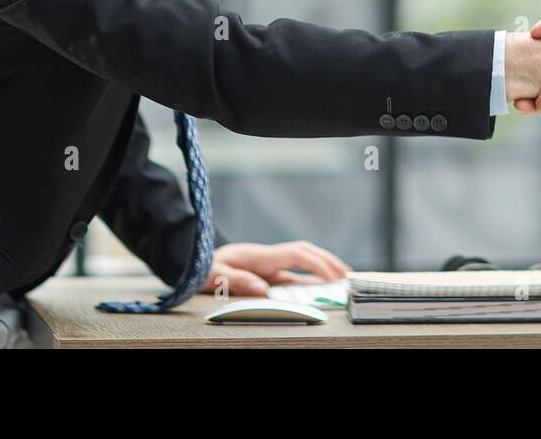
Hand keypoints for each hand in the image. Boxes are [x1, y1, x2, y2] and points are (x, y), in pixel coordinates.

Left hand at [200, 240, 351, 295]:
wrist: (193, 262)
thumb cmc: (203, 269)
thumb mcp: (214, 275)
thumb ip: (236, 281)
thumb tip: (262, 289)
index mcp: (259, 256)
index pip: (296, 254)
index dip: (316, 263)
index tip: (333, 276)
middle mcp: (267, 257)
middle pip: (305, 252)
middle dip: (328, 261)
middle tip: (348, 275)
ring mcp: (267, 265)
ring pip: (301, 263)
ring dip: (322, 269)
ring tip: (342, 281)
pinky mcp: (265, 273)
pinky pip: (292, 275)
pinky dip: (309, 279)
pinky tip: (320, 288)